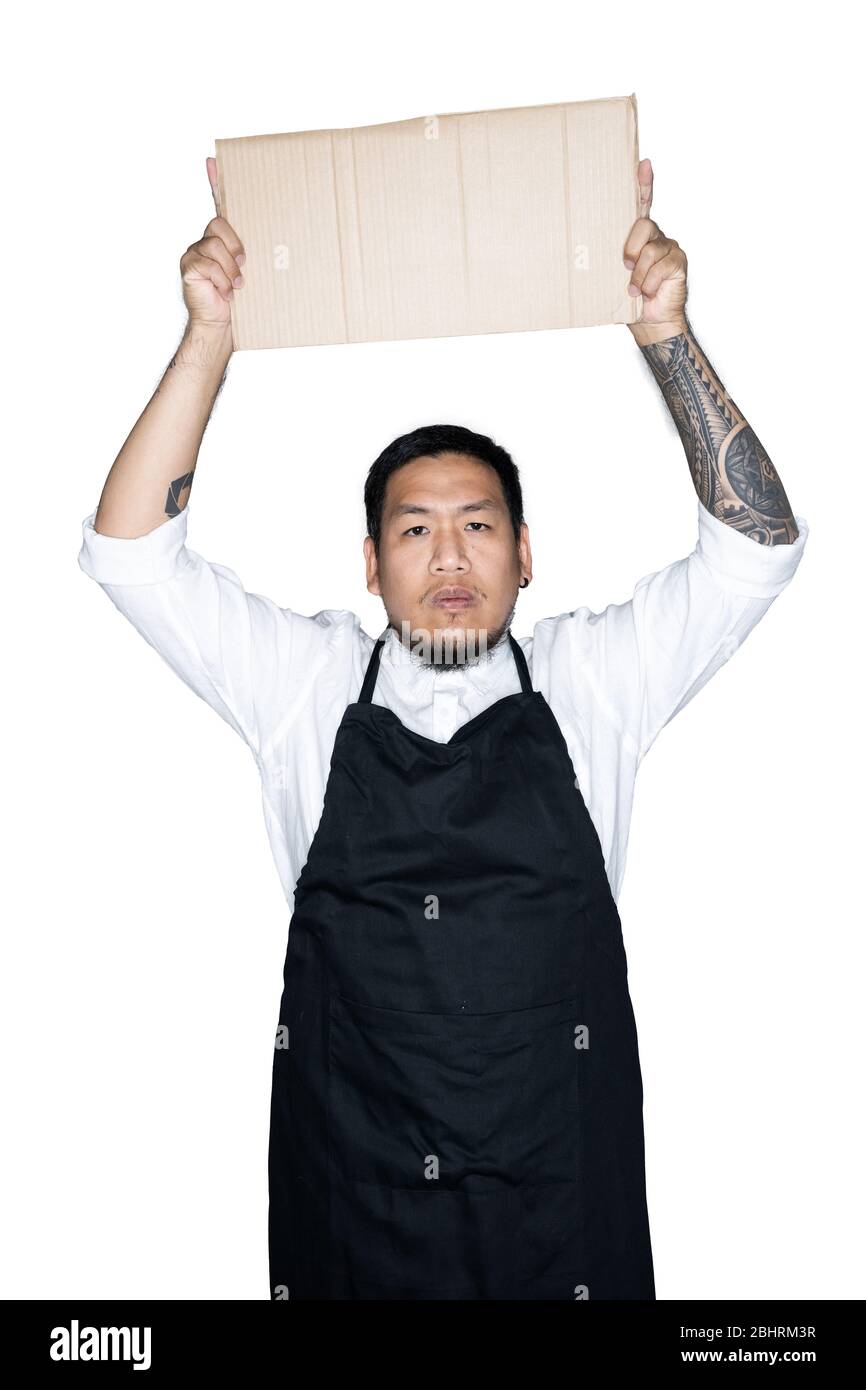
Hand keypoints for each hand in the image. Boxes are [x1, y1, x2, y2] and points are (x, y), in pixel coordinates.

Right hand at [178, 158, 245, 330]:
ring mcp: (194, 252)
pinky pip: (207, 263)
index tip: (213, 161)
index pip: (219, 203)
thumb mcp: (255, 273)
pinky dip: (221, 280)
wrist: (223, 324)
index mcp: (224, 238)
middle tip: (245, 266)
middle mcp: (207, 240)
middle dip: (235, 246)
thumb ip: (257, 256)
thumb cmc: (242, 300)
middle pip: (220, 223)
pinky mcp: (188, 266)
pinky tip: (225, 292)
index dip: (216, 181)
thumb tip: (285, 245)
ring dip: (230, 268)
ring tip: (237, 286)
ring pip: (214, 244)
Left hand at [623, 159, 687, 342]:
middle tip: (624, 267)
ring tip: (634, 289)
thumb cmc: (628, 298)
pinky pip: (661, 266)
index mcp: (638, 235)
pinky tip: (648, 292)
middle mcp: (655, 236)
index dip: (643, 184)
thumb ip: (608, 258)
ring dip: (638, 275)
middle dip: (631, 248)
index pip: (641, 203)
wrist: (650, 321)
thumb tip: (588, 252)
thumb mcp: (613, 275)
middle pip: (643, 225)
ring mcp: (668, 247)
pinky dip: (650, 283)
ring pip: (650, 250)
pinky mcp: (678, 260)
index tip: (643, 165)